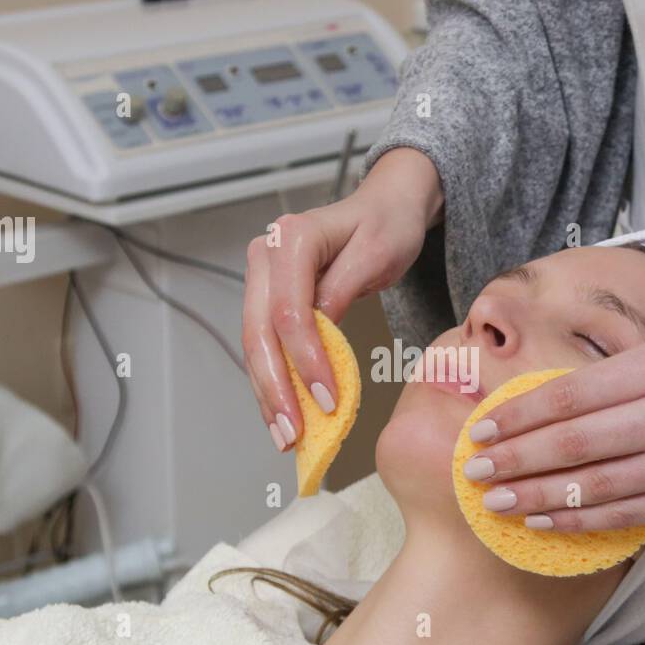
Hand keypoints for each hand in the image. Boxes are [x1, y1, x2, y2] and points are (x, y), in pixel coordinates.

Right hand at [243, 147, 442, 448]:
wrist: (385, 206)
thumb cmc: (387, 224)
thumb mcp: (377, 251)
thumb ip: (343, 288)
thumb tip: (318, 332)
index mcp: (291, 239)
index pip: (289, 312)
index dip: (305, 360)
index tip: (326, 400)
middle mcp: (265, 256)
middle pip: (260, 333)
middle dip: (276, 389)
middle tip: (293, 434)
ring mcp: (263, 278)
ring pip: (257, 346)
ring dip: (270, 395)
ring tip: (286, 438)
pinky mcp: (271, 299)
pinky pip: (269, 346)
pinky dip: (276, 383)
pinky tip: (285, 416)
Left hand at [462, 306, 644, 528]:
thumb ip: (616, 374)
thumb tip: (547, 402)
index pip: (567, 396)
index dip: (516, 416)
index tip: (480, 428)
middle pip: (570, 445)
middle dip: (513, 461)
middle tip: (472, 470)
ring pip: (591, 488)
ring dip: (534, 498)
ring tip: (494, 501)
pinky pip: (624, 515)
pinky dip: (578, 521)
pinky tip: (543, 520)